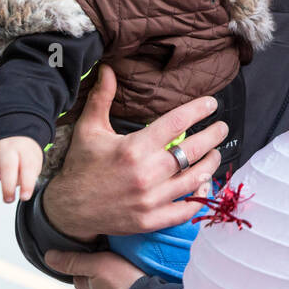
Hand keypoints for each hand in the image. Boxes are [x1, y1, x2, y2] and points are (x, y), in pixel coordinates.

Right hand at [0, 136, 44, 206]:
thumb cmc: (25, 156)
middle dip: (7, 186)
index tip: (25, 197)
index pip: (26, 167)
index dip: (26, 183)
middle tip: (9, 200)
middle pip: (7, 166)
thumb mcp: (34, 163)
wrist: (17, 139)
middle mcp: (6, 150)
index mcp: (23, 151)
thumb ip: (28, 176)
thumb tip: (23, 192)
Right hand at [42, 65, 225, 242]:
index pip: (177, 123)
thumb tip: (108, 68)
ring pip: (195, 179)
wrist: (66, 210)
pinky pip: (186, 209)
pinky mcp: (151, 220)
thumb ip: (102, 98)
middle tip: (222, 127)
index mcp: (134, 148)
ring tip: (215, 153)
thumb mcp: (89, 129)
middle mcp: (146, 174)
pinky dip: (199, 197)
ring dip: (210, 164)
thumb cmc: (81, 166)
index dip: (199, 110)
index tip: (212, 104)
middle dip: (213, 136)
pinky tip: (204, 184)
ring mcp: (150, 200)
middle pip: (193, 150)